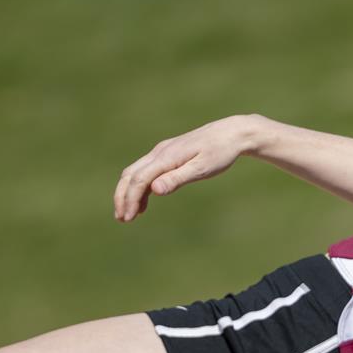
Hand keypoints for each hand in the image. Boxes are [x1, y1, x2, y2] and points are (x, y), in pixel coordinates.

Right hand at [113, 115, 259, 221]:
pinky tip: (144, 204)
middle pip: (130, 175)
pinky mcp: (167, 155)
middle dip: (122, 196)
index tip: (128, 218)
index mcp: (166, 157)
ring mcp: (162, 152)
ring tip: (127, 215)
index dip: (130, 199)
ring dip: (128, 192)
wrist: (231, 133)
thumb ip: (177, 179)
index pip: (139, 179)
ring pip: (136, 172)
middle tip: (121, 219)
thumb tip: (154, 190)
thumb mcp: (201, 169)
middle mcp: (159, 152)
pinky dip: (141, 188)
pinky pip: (146, 171)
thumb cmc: (219, 153)